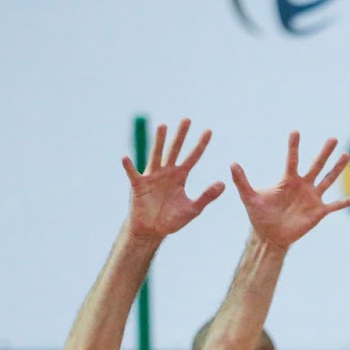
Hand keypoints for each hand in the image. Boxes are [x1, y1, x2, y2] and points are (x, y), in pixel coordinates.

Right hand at [121, 119, 224, 240]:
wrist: (153, 230)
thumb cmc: (171, 219)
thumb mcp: (193, 208)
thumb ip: (207, 196)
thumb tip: (223, 183)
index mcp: (180, 176)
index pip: (192, 157)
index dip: (200, 145)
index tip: (209, 131)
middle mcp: (166, 172)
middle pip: (175, 150)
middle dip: (181, 135)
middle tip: (187, 119)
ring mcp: (152, 177)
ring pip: (156, 155)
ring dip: (159, 141)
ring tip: (163, 126)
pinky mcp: (139, 185)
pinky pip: (133, 174)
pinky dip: (129, 166)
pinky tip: (126, 158)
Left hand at [231, 132, 349, 248]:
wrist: (270, 236)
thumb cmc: (260, 216)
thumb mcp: (250, 197)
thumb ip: (242, 181)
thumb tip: (232, 163)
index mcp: (288, 180)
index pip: (292, 160)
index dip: (293, 146)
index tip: (295, 132)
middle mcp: (303, 185)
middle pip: (316, 165)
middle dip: (324, 152)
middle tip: (333, 138)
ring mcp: (313, 198)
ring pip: (328, 180)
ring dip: (337, 168)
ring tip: (346, 155)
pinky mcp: (319, 212)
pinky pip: (336, 205)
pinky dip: (347, 201)